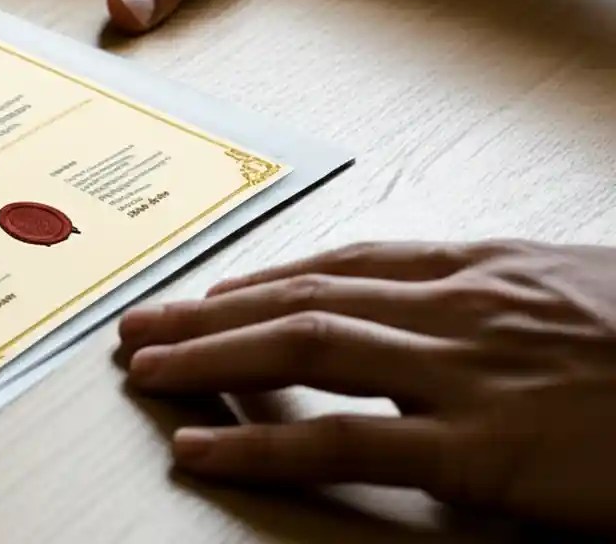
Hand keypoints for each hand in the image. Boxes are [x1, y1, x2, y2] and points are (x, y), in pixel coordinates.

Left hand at [119, 240, 615, 533]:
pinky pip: (340, 440)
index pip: (346, 264)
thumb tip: (451, 319)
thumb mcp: (585, 297)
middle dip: (210, 309)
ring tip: (143, 368)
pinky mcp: (482, 449)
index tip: (210, 291)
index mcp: (489, 269)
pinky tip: (199, 445)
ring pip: (303, 346)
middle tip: (141, 323)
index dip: (264, 278)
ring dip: (208, 356)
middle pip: (303, 293)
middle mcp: (462, 306)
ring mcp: (467, 373)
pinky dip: (260, 438)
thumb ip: (507, 303)